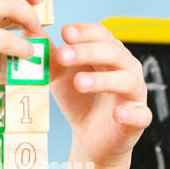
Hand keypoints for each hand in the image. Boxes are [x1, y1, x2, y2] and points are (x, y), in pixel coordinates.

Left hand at [49, 23, 150, 168]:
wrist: (90, 138)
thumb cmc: (79, 99)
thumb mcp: (60, 76)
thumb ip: (49, 56)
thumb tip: (29, 30)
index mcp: (109, 52)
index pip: (101, 34)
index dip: (84, 33)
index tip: (64, 33)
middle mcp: (127, 68)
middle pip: (114, 52)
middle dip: (88, 52)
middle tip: (63, 56)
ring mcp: (135, 93)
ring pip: (127, 80)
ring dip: (104, 80)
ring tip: (80, 83)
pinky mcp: (139, 119)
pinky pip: (141, 115)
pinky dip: (131, 113)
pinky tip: (118, 114)